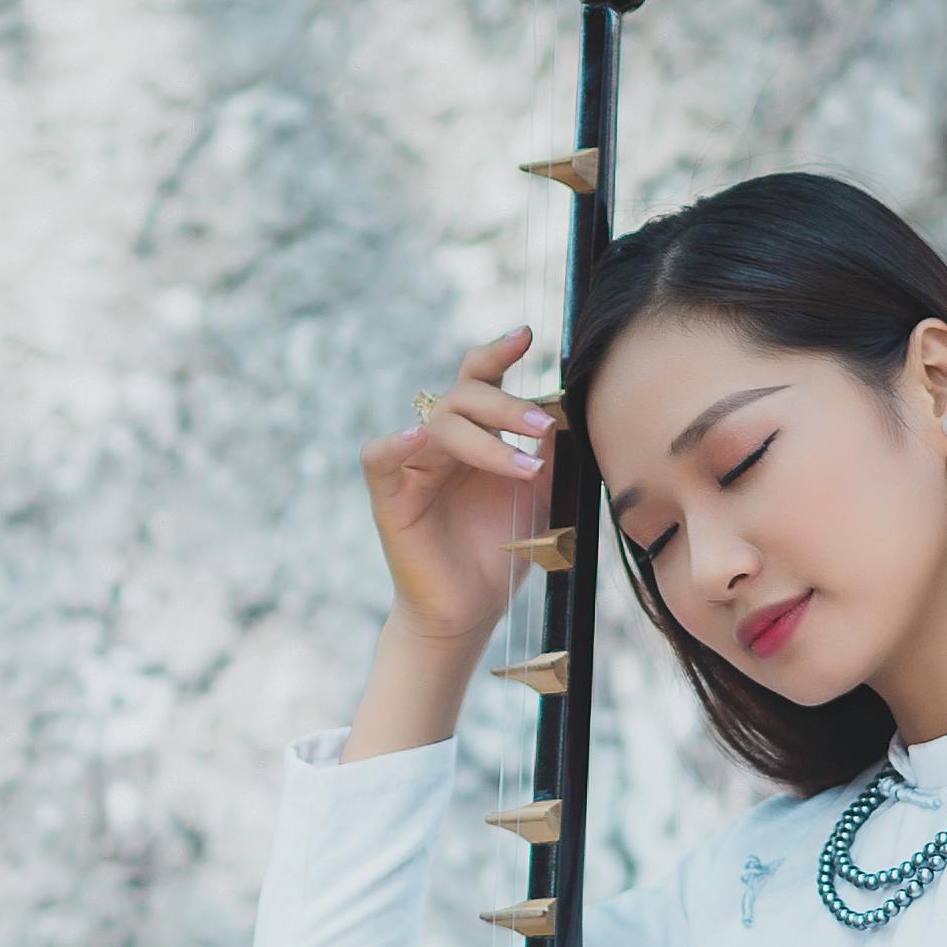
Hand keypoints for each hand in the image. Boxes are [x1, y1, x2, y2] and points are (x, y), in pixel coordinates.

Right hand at [360, 327, 559, 652]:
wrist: (472, 609)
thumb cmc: (502, 551)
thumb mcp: (539, 492)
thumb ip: (547, 449)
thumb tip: (566, 405)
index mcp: (474, 433)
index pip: (480, 378)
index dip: (499, 353)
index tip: (528, 337)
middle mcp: (441, 441)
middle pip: (463, 395)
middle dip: (507, 406)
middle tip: (544, 429)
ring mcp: (413, 465)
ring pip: (440, 424)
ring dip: (485, 439)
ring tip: (525, 465)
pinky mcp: (390, 496)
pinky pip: (380, 456)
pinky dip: (396, 442)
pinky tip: (419, 439)